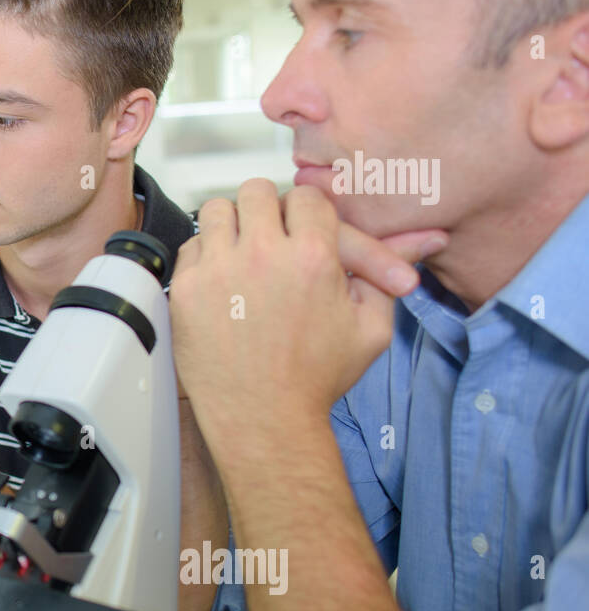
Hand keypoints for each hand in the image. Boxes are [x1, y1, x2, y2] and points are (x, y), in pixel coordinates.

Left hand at [169, 180, 448, 443]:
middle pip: (257, 191)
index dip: (308, 214)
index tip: (305, 233)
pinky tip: (222, 281)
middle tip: (273, 237)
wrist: (264, 419)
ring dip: (232, 226)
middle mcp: (263, 256)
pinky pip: (191, 246)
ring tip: (244, 254)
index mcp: (314, 258)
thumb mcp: (370, 327)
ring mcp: (219, 270)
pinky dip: (205, 257)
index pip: (307, 197)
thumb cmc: (315, 379)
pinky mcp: (186, 289)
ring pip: (218, 210)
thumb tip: (424, 239)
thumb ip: (386, 273)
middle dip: (268, 211)